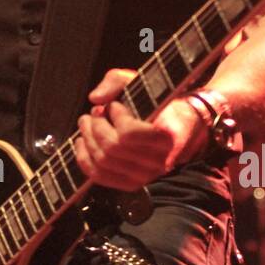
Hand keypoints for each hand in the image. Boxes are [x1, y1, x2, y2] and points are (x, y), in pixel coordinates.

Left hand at [73, 68, 209, 190]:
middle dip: (96, 126)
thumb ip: (117, 81)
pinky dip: (84, 158)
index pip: (130, 133)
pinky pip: (100, 176)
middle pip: (112, 147)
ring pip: (103, 162)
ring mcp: (145, 176)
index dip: (115, 116)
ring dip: (88, 139)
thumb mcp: (143, 81)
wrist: (182, 126)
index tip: (114, 105)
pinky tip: (82, 142)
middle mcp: (158, 161)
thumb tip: (96, 98)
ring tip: (87, 123)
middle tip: (94, 112)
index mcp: (166, 136)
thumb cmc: (160, 102)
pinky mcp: (131, 184)